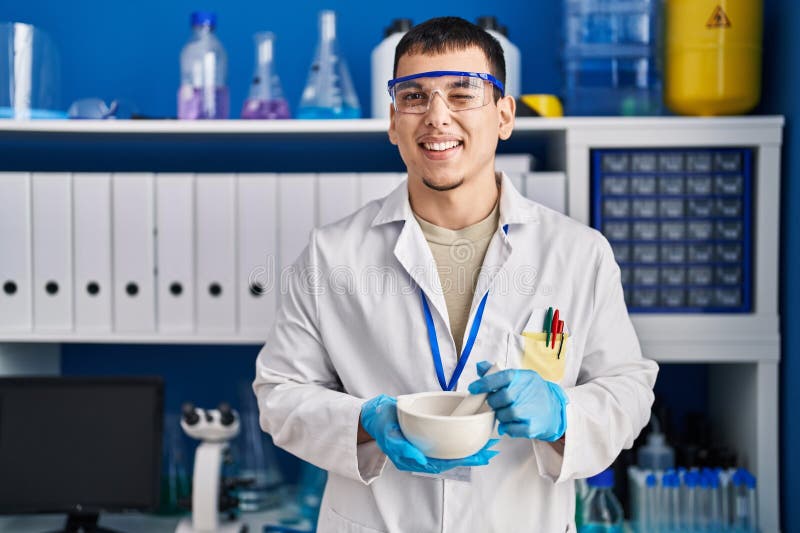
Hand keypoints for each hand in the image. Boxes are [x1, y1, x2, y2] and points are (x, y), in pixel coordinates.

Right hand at [360, 394, 499, 473]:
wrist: (375, 414)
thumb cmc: (381, 424)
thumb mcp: (388, 435)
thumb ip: (402, 448)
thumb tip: (420, 458)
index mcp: (413, 459)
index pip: (442, 463)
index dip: (461, 461)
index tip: (478, 457)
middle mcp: (421, 455)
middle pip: (450, 459)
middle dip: (471, 456)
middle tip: (491, 451)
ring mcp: (425, 446)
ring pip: (450, 451)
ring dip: (469, 449)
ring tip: (487, 445)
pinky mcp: (427, 436)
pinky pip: (446, 441)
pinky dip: (460, 438)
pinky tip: (472, 434)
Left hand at [468, 361, 567, 440]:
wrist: (555, 409)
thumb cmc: (531, 392)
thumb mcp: (518, 378)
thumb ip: (497, 373)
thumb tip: (480, 366)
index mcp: (523, 377)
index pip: (503, 376)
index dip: (485, 382)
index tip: (473, 388)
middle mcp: (528, 392)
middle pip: (502, 397)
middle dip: (493, 402)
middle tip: (494, 403)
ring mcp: (531, 410)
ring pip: (506, 414)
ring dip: (500, 415)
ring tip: (504, 413)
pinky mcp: (533, 426)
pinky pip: (512, 429)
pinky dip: (507, 428)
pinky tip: (509, 424)